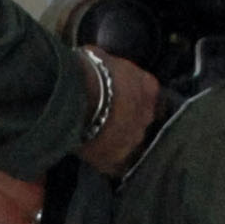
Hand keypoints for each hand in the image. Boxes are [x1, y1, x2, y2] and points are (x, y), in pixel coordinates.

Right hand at [77, 52, 160, 174]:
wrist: (75, 99)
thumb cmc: (86, 71)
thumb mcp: (98, 57)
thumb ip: (106, 64)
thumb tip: (98, 63)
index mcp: (148, 87)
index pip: (149, 93)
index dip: (135, 96)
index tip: (123, 98)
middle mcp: (149, 115)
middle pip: (143, 119)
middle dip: (129, 119)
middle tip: (109, 118)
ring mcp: (135, 140)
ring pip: (131, 143)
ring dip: (120, 141)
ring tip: (101, 139)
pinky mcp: (118, 160)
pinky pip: (117, 165)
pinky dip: (110, 163)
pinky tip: (99, 159)